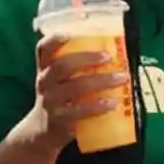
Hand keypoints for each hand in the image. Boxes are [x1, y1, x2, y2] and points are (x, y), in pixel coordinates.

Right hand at [10, 35, 130, 156]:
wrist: (41, 131)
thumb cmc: (58, 98)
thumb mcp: (57, 80)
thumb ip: (76, 67)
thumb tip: (113, 52)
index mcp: (44, 68)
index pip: (43, 48)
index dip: (56, 38)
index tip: (73, 32)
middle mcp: (44, 82)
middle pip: (62, 65)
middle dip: (87, 58)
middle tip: (108, 56)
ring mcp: (50, 101)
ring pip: (75, 87)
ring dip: (101, 81)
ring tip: (122, 78)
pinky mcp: (59, 120)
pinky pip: (79, 111)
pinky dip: (98, 106)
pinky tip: (113, 103)